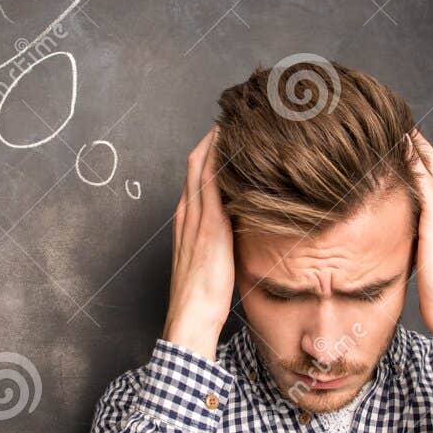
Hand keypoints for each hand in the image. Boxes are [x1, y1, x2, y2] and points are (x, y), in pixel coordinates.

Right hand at [162, 126, 234, 362]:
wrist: (192, 317)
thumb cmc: (204, 296)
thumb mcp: (213, 258)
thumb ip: (223, 237)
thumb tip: (246, 223)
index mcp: (187, 219)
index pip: (196, 172)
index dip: (210, 149)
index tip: (229, 132)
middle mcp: (188, 212)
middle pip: (196, 160)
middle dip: (214, 136)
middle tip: (235, 115)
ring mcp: (196, 218)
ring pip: (202, 165)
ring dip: (218, 141)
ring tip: (238, 121)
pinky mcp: (210, 226)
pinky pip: (213, 183)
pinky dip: (221, 162)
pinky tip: (238, 148)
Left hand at [406, 129, 432, 360]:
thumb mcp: (432, 263)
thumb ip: (420, 244)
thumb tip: (399, 237)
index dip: (420, 154)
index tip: (399, 137)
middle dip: (415, 140)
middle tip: (391, 119)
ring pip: (431, 165)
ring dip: (411, 143)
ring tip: (389, 123)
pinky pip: (424, 183)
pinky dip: (411, 162)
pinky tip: (393, 149)